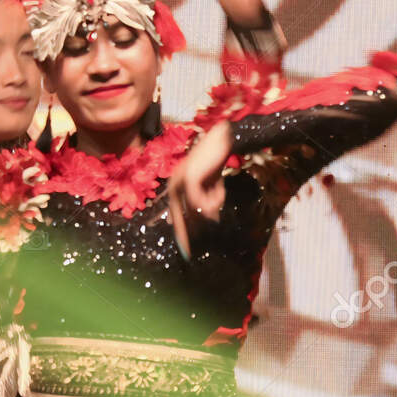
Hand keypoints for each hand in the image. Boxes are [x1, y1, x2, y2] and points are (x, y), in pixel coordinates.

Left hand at [167, 121, 232, 256]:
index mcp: (176, 186)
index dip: (181, 232)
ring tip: (220, 193)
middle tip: (188, 254)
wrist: (222, 142)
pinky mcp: (189, 178)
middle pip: (179, 216)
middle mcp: (174, 184)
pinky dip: (213, 200)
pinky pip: (200, 202)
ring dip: (212, 204)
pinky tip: (219, 191)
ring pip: (196, 209)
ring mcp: (179, 181)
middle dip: (185, 234)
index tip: (185, 250)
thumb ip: (206, 202)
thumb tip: (208, 219)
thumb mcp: (211, 187)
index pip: (176, 214)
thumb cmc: (216, 163)